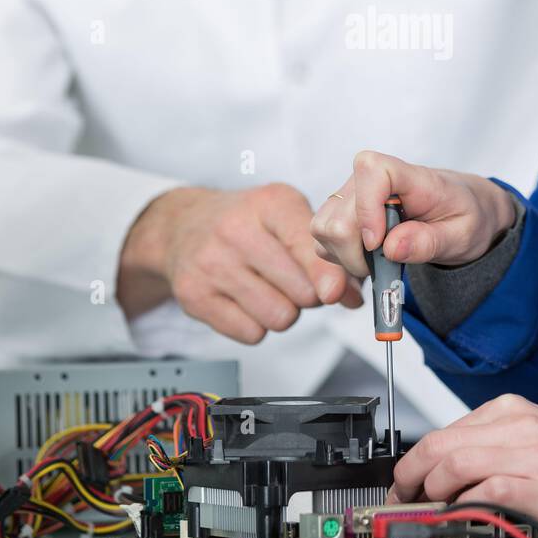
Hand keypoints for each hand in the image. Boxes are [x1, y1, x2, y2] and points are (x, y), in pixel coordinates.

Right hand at [117, 183, 362, 342]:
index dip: (330, 275)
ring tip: (269, 288)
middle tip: (294, 280)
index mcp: (270, 203)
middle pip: (303, 292)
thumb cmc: (247, 222)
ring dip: (284, 311)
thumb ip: (325, 254)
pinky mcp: (194, 295)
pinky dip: (257, 325)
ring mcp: (211, 264)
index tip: (338, 290)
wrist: (183, 225)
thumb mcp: (288, 217)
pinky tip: (246, 300)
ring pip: (280, 317)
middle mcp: (236, 230)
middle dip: (309, 295)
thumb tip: (354, 297)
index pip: (309, 247)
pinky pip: (252, 334)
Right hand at [310, 149, 516, 279]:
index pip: (371, 170)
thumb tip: (392, 248)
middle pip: (338, 218)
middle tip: (387, 267)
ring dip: (347, 260)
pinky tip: (367, 265)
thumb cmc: (463, 216)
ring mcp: (351, 195)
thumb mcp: (462, 235)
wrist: (459, 211)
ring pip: (323, 232)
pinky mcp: (340, 213)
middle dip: (357, 255)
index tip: (377, 244)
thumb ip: (429, 241)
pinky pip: (322, 242)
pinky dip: (341, 262)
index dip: (367, 209)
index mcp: (409, 175)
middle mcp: (370, 179)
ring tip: (379, 265)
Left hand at [385, 394, 537, 537]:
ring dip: (431, 490)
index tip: (406, 482)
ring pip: (456, 461)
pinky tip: (459, 514)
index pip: (446, 430)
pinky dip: (463, 502)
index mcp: (512, 410)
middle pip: (441, 442)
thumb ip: (493, 447)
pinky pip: (486, 488)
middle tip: (403, 499)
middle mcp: (518, 424)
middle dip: (410, 474)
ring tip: (428, 510)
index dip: (416, 460)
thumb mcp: (534, 440)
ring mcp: (530, 452)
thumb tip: (445, 470)